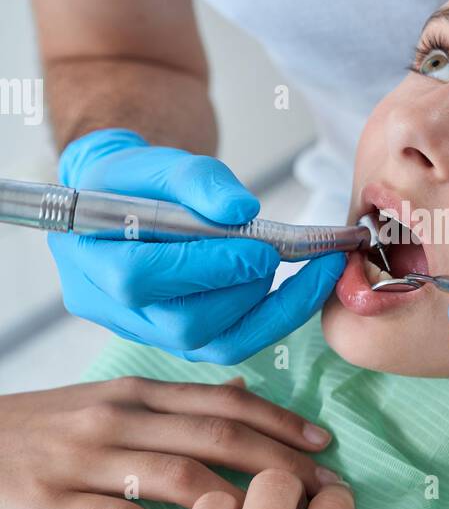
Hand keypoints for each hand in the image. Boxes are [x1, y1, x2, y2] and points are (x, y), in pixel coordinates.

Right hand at [0, 375, 339, 508]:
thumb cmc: (42, 430)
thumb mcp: (107, 400)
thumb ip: (173, 401)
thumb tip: (242, 391)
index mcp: (135, 394)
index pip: (224, 403)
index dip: (279, 423)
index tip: (324, 445)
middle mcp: (118, 419)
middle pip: (216, 436)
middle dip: (279, 462)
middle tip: (323, 489)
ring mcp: (86, 460)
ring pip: (180, 474)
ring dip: (241, 501)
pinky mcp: (53, 504)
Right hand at [49, 128, 344, 361]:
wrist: (126, 203)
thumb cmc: (134, 182)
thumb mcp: (157, 163)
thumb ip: (196, 179)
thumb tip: (242, 210)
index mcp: (86, 261)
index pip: (138, 279)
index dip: (202, 267)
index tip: (258, 247)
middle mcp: (112, 310)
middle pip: (181, 324)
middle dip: (240, 289)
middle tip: (274, 253)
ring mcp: (148, 332)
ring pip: (214, 345)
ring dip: (267, 308)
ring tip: (291, 266)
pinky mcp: (181, 342)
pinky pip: (233, 345)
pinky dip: (274, 318)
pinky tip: (301, 289)